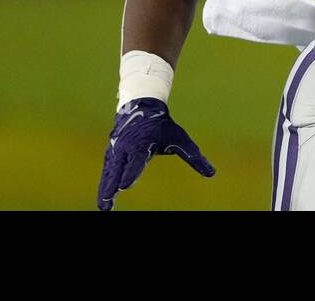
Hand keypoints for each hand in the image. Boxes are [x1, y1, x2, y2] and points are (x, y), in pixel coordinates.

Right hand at [97, 97, 214, 209]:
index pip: (136, 161)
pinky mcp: (112, 153)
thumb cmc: (163, 126)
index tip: (124, 186)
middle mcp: (126, 147)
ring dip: (105, 189)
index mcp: (142, 144)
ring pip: (110, 172)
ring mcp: (116, 150)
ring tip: (103, 207)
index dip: (130, 174)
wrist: (142, 107)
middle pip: (117, 170)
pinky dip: (104, 183)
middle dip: (112, 186)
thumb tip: (211, 173)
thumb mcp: (180, 139)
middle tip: (107, 202)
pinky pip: (107, 170)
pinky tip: (103, 199)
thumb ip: (194, 157)